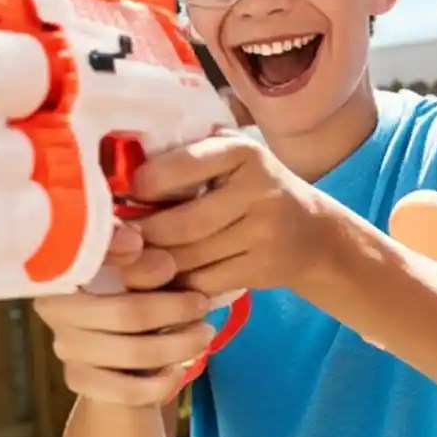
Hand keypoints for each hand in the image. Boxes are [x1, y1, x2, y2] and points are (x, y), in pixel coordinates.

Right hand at [32, 224, 215, 407]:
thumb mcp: (146, 270)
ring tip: (204, 335)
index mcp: (67, 269)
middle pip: (126, 313)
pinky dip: (160, 384)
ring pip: (132, 353)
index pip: (94, 263)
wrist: (126, 345)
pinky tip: (179, 372)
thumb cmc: (139, 290)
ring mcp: (66, 347)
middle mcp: (56, 308)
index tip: (171, 267)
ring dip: (178, 345)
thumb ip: (145, 262)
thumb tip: (157, 258)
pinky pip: (126, 391)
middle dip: (175, 310)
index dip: (132, 264)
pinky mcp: (79, 381)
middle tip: (203, 305)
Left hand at [131, 134, 336, 295]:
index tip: (128, 194)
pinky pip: (203, 282)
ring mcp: (264, 233)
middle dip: (145, 234)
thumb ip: (189, 157)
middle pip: (182, 223)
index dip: (146, 184)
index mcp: (243, 153)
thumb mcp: (231, 159)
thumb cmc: (254, 189)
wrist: (313, 232)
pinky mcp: (263, 269)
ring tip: (138, 257)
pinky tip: (168, 276)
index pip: (183, 165)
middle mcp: (259, 190)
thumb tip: (123, 175)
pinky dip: (178, 283)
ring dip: (156, 262)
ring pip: (189, 257)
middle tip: (123, 237)